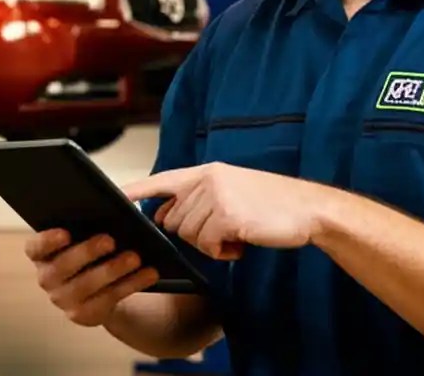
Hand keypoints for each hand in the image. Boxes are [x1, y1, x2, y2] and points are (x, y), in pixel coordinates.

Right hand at [24, 228, 160, 326]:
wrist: (99, 286)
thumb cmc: (91, 250)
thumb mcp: (84, 235)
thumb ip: (87, 224)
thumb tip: (111, 208)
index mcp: (42, 254)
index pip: (35, 248)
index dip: (47, 241)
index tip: (66, 232)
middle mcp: (47, 278)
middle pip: (62, 267)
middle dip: (87, 252)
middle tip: (110, 240)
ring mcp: (63, 299)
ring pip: (86, 286)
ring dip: (112, 270)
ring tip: (135, 257)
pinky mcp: (84, 315)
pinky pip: (108, 299)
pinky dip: (131, 285)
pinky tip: (148, 274)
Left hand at [123, 162, 328, 259]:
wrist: (309, 209)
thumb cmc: (271, 204)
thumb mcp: (232, 190)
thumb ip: (199, 199)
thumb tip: (165, 216)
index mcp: (206, 172)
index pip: (162, 180)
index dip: (136, 190)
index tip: (114, 197)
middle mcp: (207, 180)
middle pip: (173, 220)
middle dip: (195, 233)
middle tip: (227, 230)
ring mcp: (216, 197)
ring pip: (189, 235)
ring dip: (212, 243)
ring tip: (239, 232)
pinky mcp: (227, 216)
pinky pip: (207, 245)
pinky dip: (224, 251)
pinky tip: (244, 241)